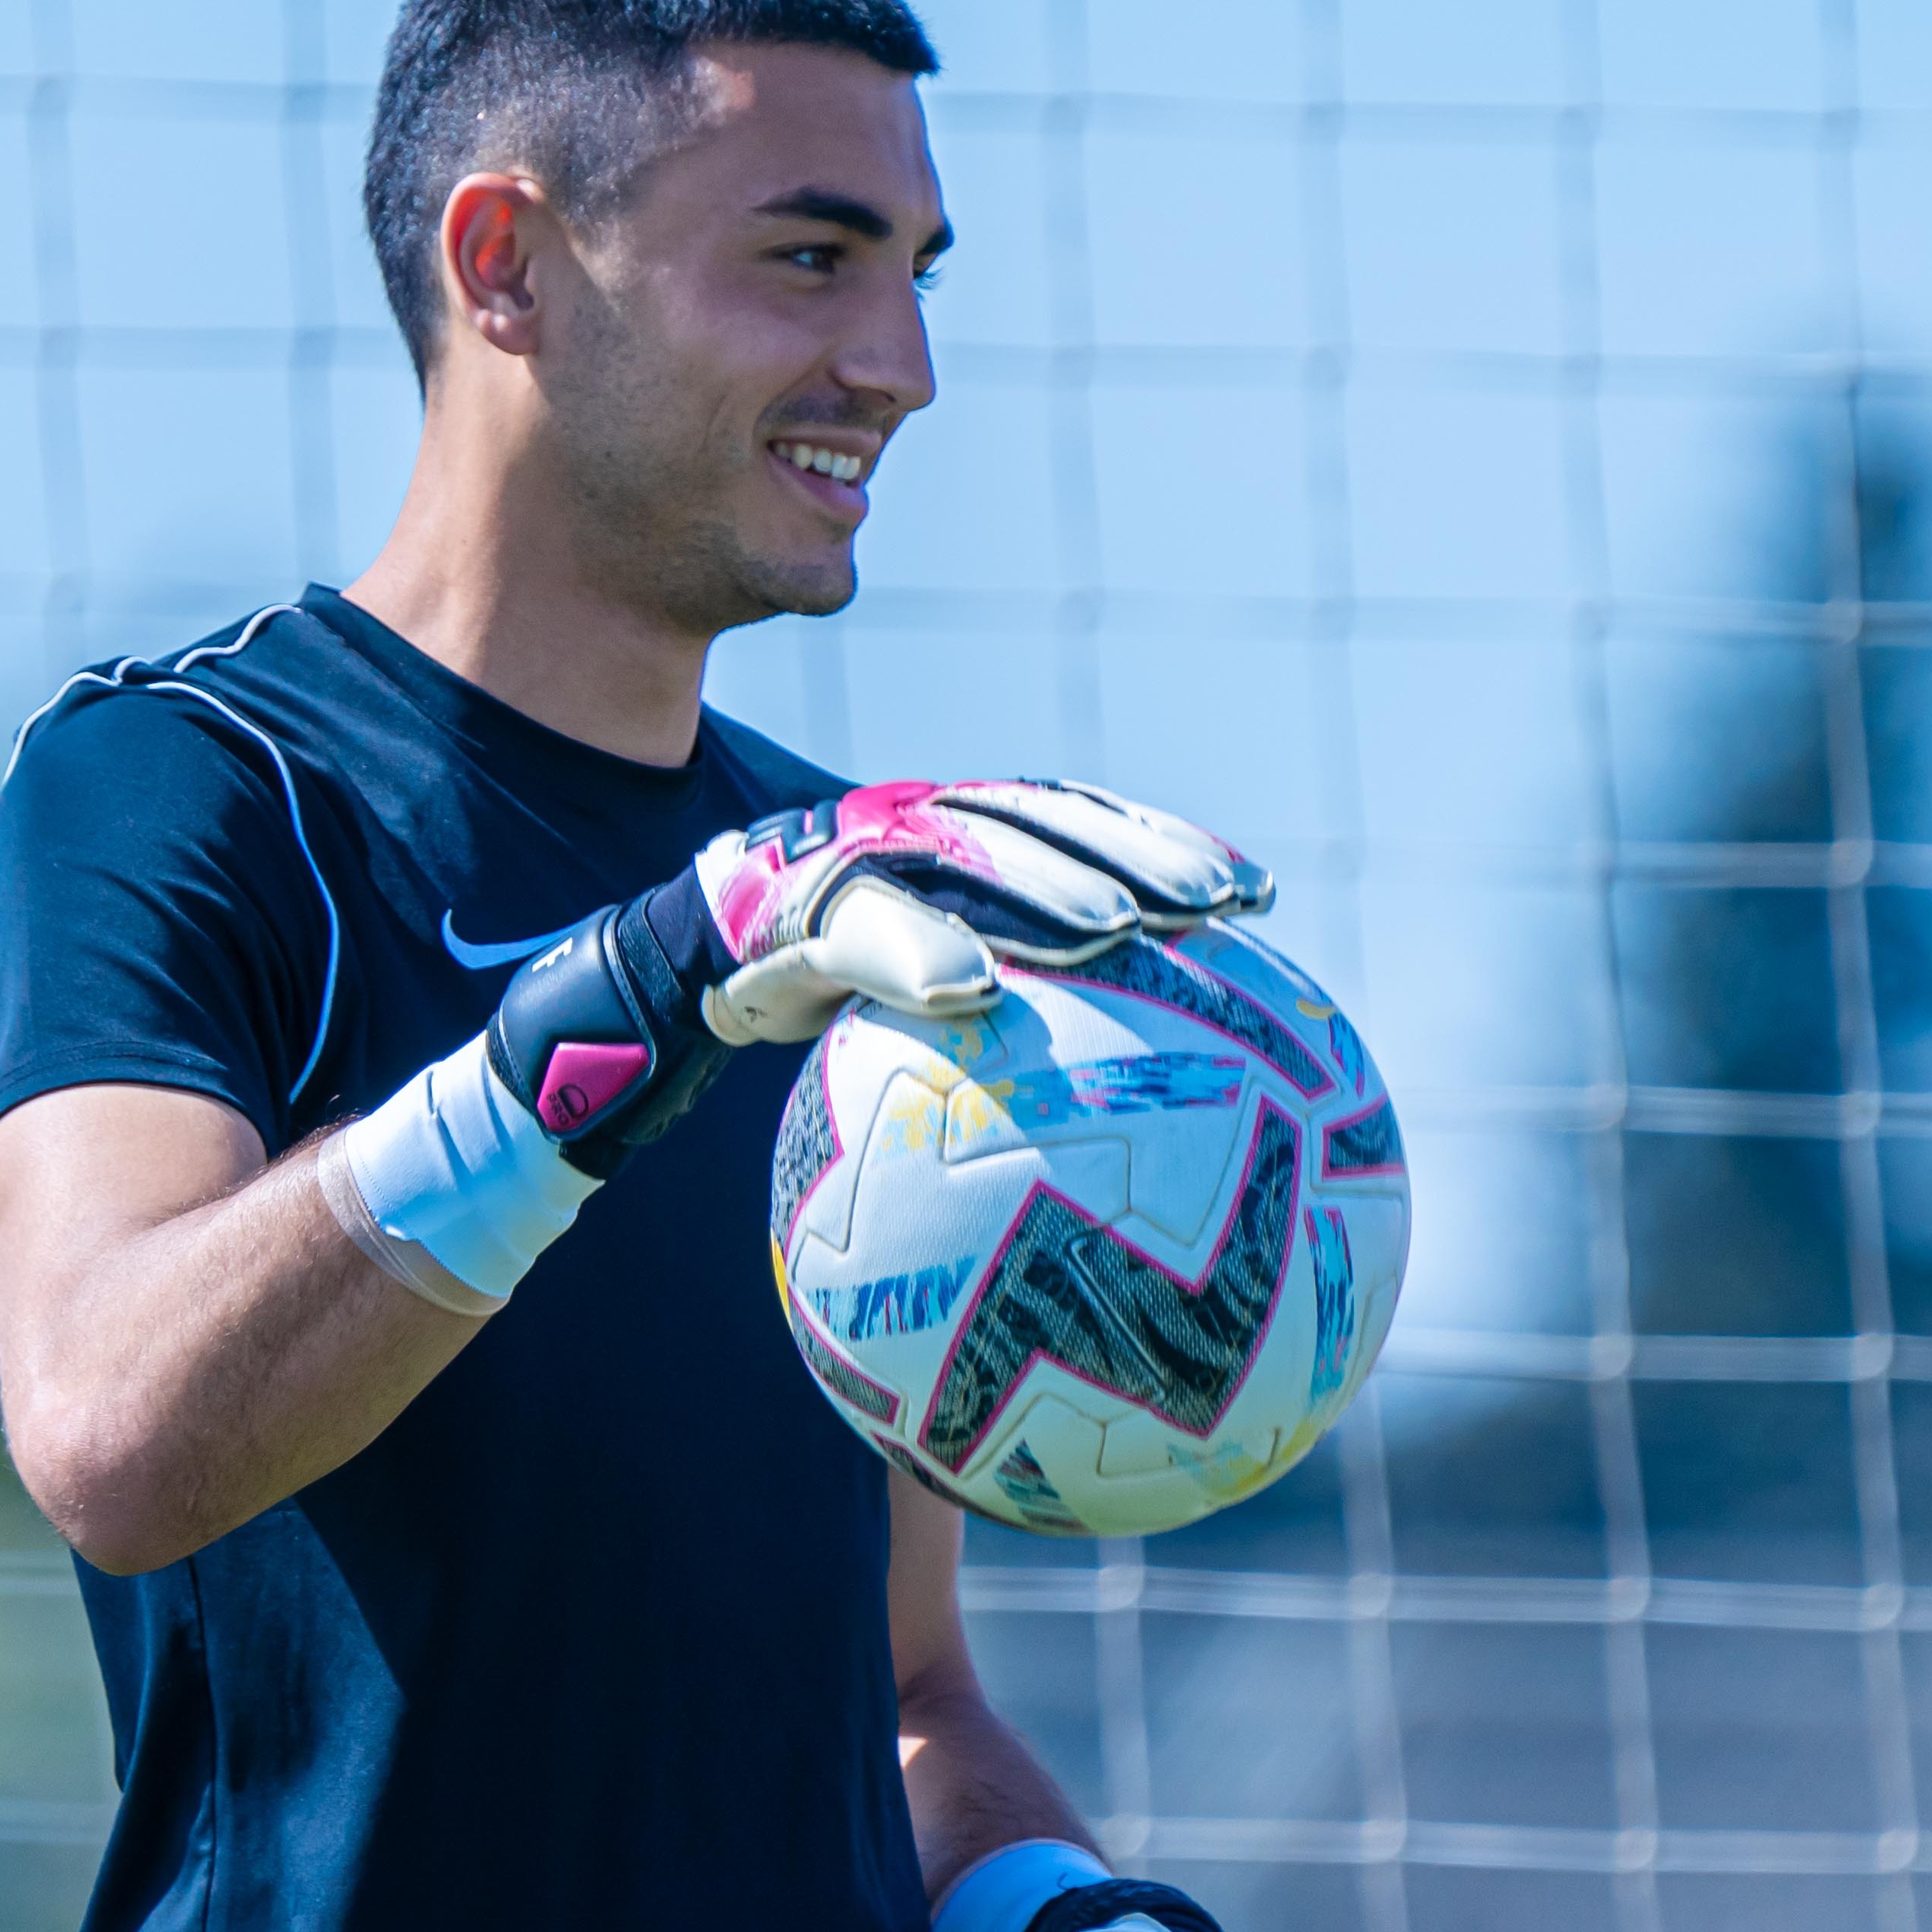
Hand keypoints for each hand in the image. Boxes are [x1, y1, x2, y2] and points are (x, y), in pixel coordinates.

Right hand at [482, 779, 1270, 1171]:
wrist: (673, 992)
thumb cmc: (815, 1017)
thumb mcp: (921, 1016)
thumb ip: (1006, 1029)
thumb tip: (1133, 1113)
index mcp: (955, 838)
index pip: (1079, 821)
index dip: (1165, 842)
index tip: (1258, 893)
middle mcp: (910, 826)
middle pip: (1039, 818)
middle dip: (1129, 851)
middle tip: (1212, 904)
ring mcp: (847, 855)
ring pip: (960, 849)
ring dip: (1039, 884)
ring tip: (1113, 934)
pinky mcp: (789, 906)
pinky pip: (862, 925)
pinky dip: (917, 948)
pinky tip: (976, 990)